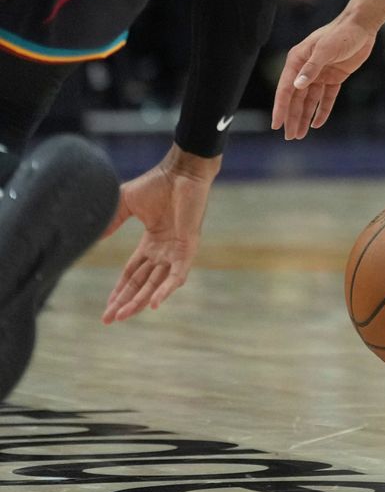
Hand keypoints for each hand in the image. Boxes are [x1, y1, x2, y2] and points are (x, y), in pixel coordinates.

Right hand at [100, 147, 219, 322]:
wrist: (181, 170)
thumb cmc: (157, 183)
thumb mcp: (124, 204)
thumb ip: (110, 222)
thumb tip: (90, 237)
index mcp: (151, 242)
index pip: (132, 273)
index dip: (120, 290)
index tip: (107, 307)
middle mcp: (164, 250)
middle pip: (142, 283)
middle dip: (126, 301)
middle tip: (109, 320)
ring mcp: (176, 250)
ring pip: (157, 283)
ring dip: (141, 300)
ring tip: (123, 316)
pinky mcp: (188, 247)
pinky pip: (177, 274)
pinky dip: (166, 289)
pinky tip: (153, 304)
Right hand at [272, 14, 375, 138]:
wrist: (362, 27)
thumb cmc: (341, 34)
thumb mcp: (325, 49)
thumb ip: (312, 67)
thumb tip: (298, 85)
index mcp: (297, 61)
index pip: (286, 89)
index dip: (280, 108)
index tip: (276, 125)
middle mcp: (306, 69)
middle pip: (296, 98)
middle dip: (292, 117)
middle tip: (290, 137)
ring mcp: (320, 74)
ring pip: (310, 100)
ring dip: (305, 117)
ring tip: (300, 135)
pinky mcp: (335, 77)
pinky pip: (326, 98)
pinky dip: (322, 110)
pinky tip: (317, 123)